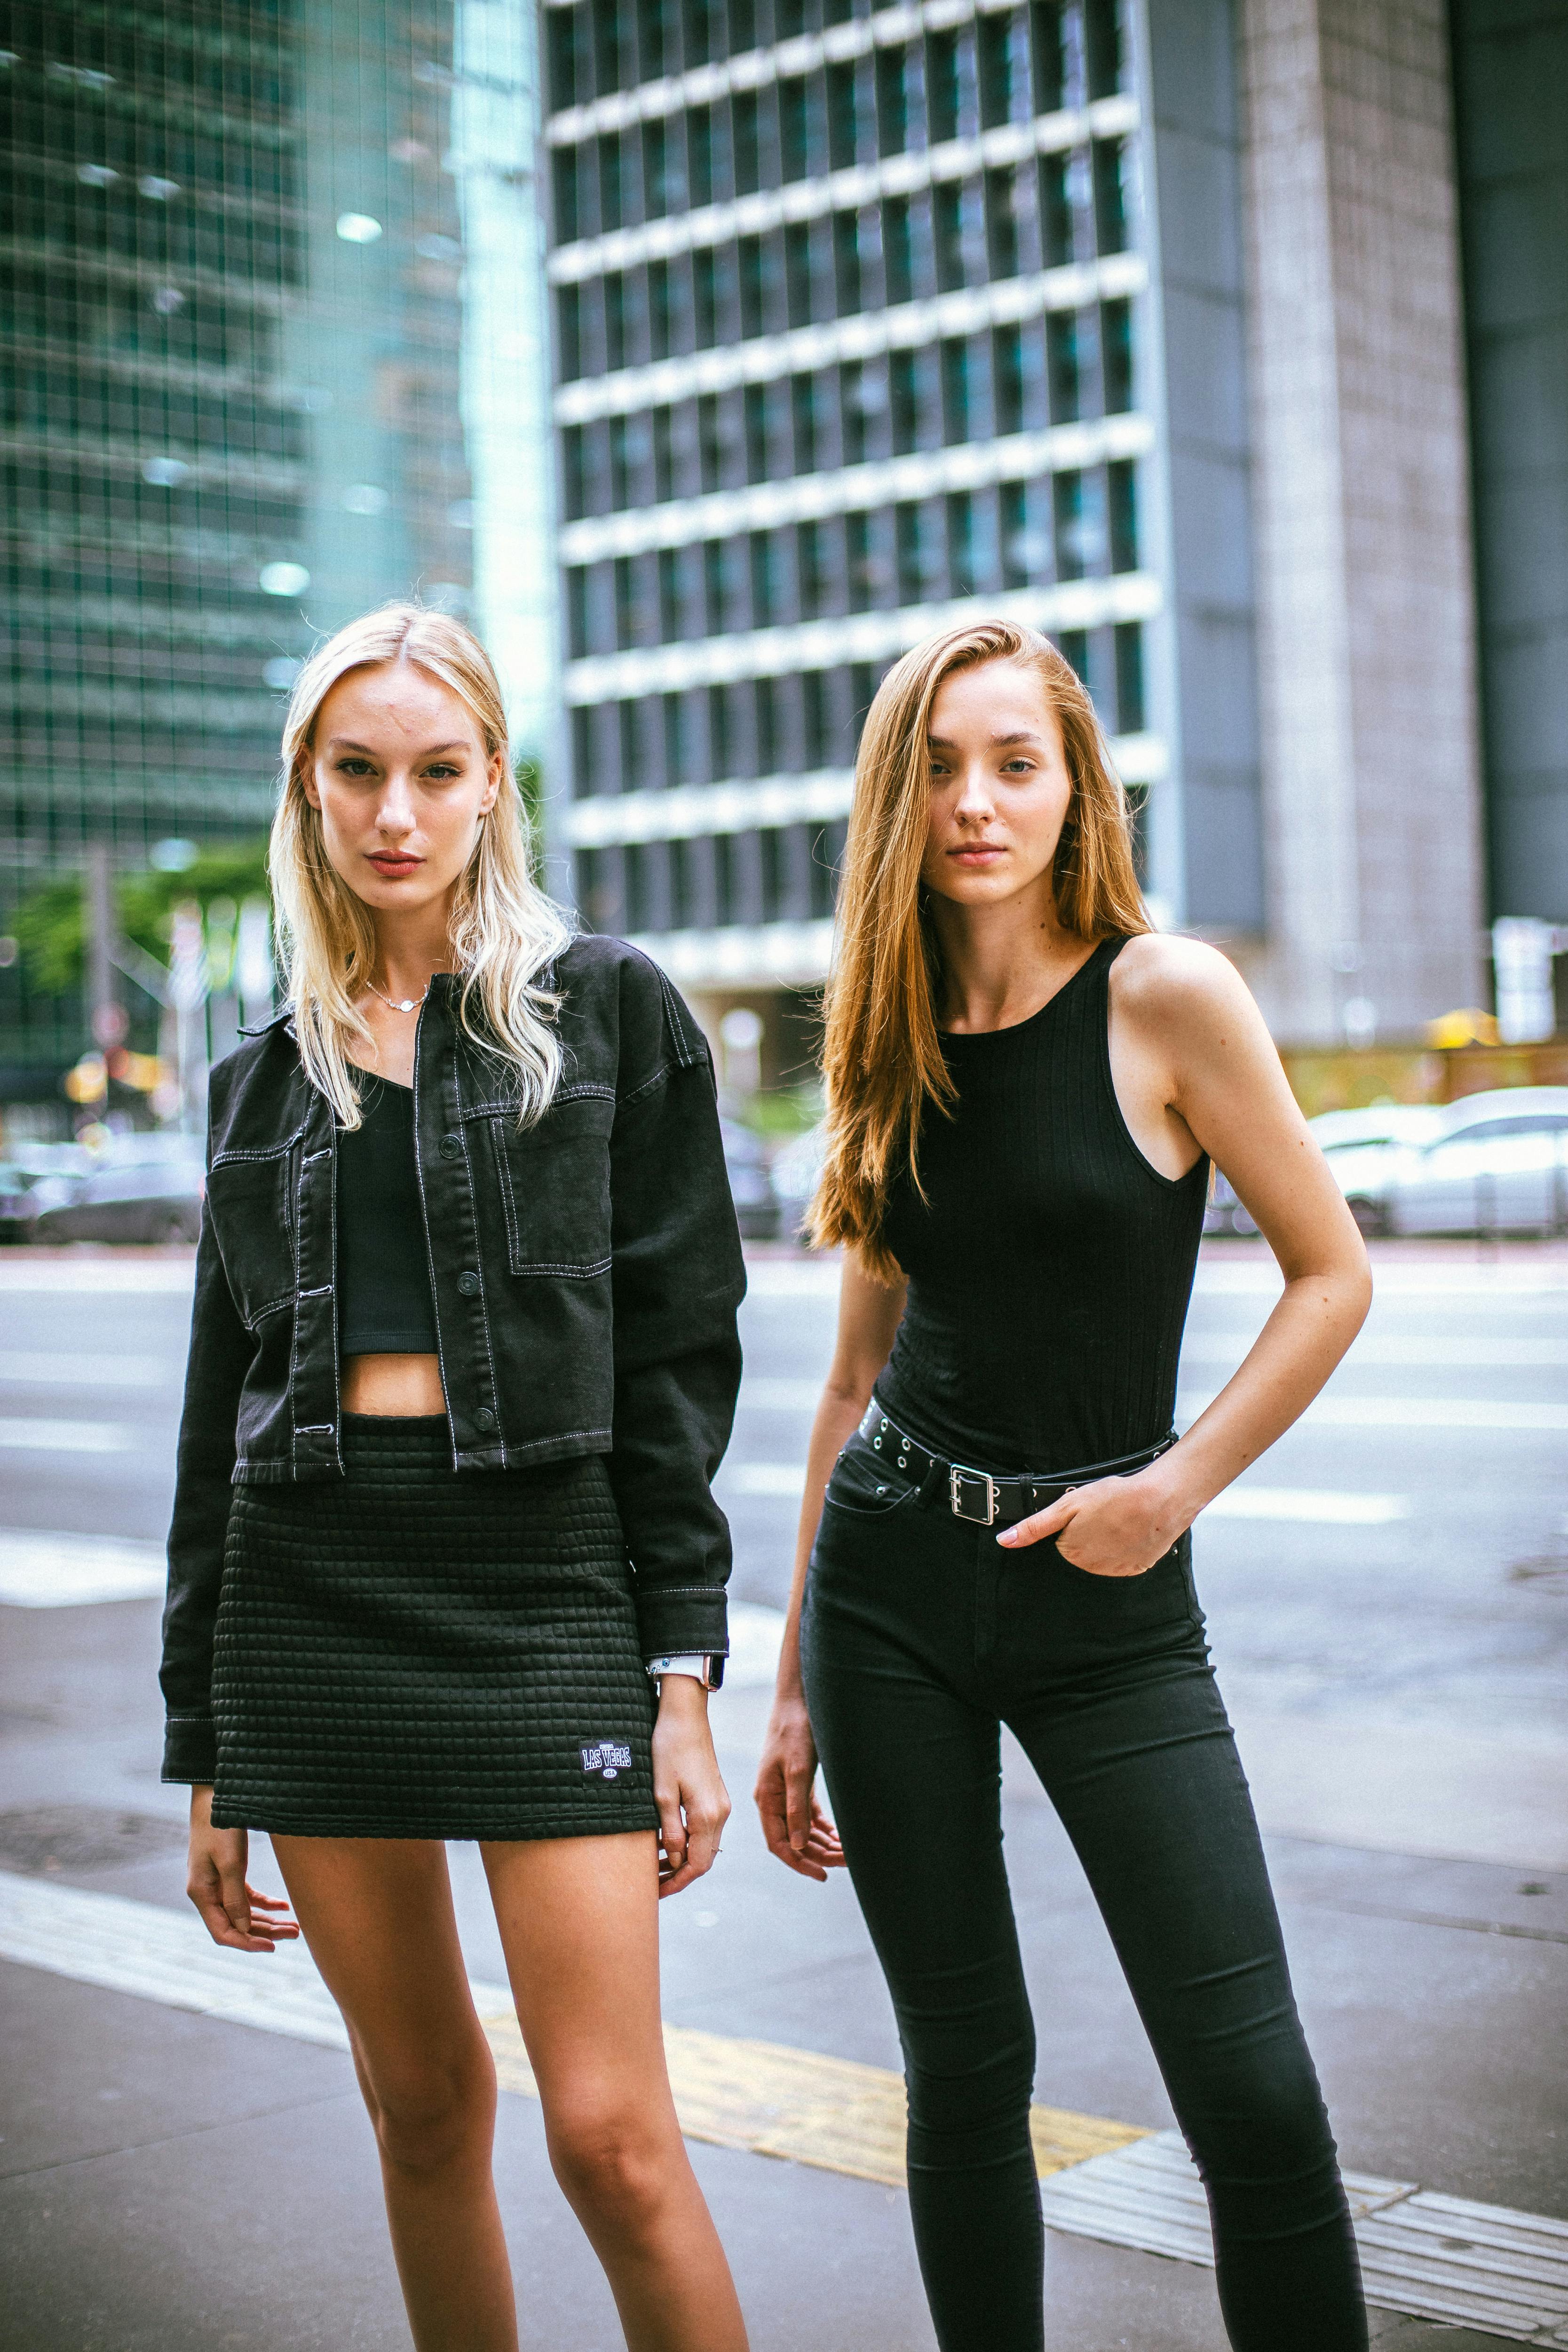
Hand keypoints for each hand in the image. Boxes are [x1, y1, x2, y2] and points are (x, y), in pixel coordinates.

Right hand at [185, 1786, 298, 1951]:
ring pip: (244, 1912)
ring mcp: (216, 1882)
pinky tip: (284, 1906)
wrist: (216, 1793)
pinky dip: (264, 1903)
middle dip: (265, 1933)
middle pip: (237, 1924)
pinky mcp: (227, 1871)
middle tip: (296, 1934)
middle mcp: (207, 1892)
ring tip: (295, 1926)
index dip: (247, 1943)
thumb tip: (243, 1930)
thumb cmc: (221, 1825)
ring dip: (268, 1920)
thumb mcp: (231, 1862)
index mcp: (202, 1893)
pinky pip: (246, 1896)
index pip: (223, 1932)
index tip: (272, 1948)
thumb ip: (236, 1898)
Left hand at [652, 1678, 730, 1897]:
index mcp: (707, 1814)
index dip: (677, 1882)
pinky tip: (669, 1842)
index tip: (656, 1892)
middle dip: (680, 1875)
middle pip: (704, 1859)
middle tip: (653, 1884)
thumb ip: (671, 1831)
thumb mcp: (662, 1793)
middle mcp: (720, 1813)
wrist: (686, 1717)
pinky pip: (706, 1830)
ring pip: (705, 1846)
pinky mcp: (716, 1796)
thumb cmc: (669, 1749)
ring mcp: (721, 1804)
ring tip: (656, 1866)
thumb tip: (675, 1861)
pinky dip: (689, 1843)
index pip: (697, 1864)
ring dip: (683, 1860)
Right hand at [754, 1692, 844, 1880]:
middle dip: (818, 1854)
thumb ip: (797, 1807)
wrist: (799, 1700)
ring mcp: (785, 1792)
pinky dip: (823, 1827)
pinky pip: (808, 1815)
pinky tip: (838, 1836)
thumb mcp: (798, 1769)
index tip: (823, 1875)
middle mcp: (773, 1799)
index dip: (800, 1863)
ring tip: (847, 1852)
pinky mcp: (797, 1783)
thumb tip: (797, 1845)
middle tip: (846, 1862)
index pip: (779, 1844)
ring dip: (822, 1843)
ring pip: (802, 1829)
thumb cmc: (795, 1730)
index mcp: (766, 1799)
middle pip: (793, 1840)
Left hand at [996, 1463, 1191, 1578]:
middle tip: (1104, 1516)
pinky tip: (1131, 1532)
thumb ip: (1035, 1526)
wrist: (1159, 1501)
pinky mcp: (1136, 1569)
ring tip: (1119, 1522)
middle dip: (1088, 1534)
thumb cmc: (1116, 1498)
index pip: (1061, 1542)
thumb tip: (1005, 1541)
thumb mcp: (1068, 1505)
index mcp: (1071, 1552)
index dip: (1072, 1525)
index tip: (1085, 1515)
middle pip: (1080, 1552)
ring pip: (1102, 1556)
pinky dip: (1126, 1548)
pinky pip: (1123, 1560)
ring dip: (1107, 1542)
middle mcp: (1090, 1568)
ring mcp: (1115, 1570)